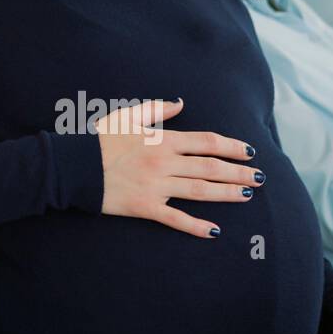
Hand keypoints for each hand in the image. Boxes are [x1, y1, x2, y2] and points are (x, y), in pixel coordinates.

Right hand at [97, 98, 264, 237]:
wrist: (71, 167)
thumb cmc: (98, 140)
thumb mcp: (127, 116)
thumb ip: (157, 109)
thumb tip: (181, 103)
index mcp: (163, 139)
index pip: (208, 142)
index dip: (232, 146)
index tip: (249, 151)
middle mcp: (164, 162)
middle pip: (211, 167)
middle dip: (239, 172)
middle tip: (261, 178)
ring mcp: (156, 186)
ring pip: (200, 190)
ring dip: (227, 193)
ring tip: (247, 194)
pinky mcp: (145, 207)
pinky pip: (175, 218)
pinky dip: (196, 226)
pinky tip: (214, 230)